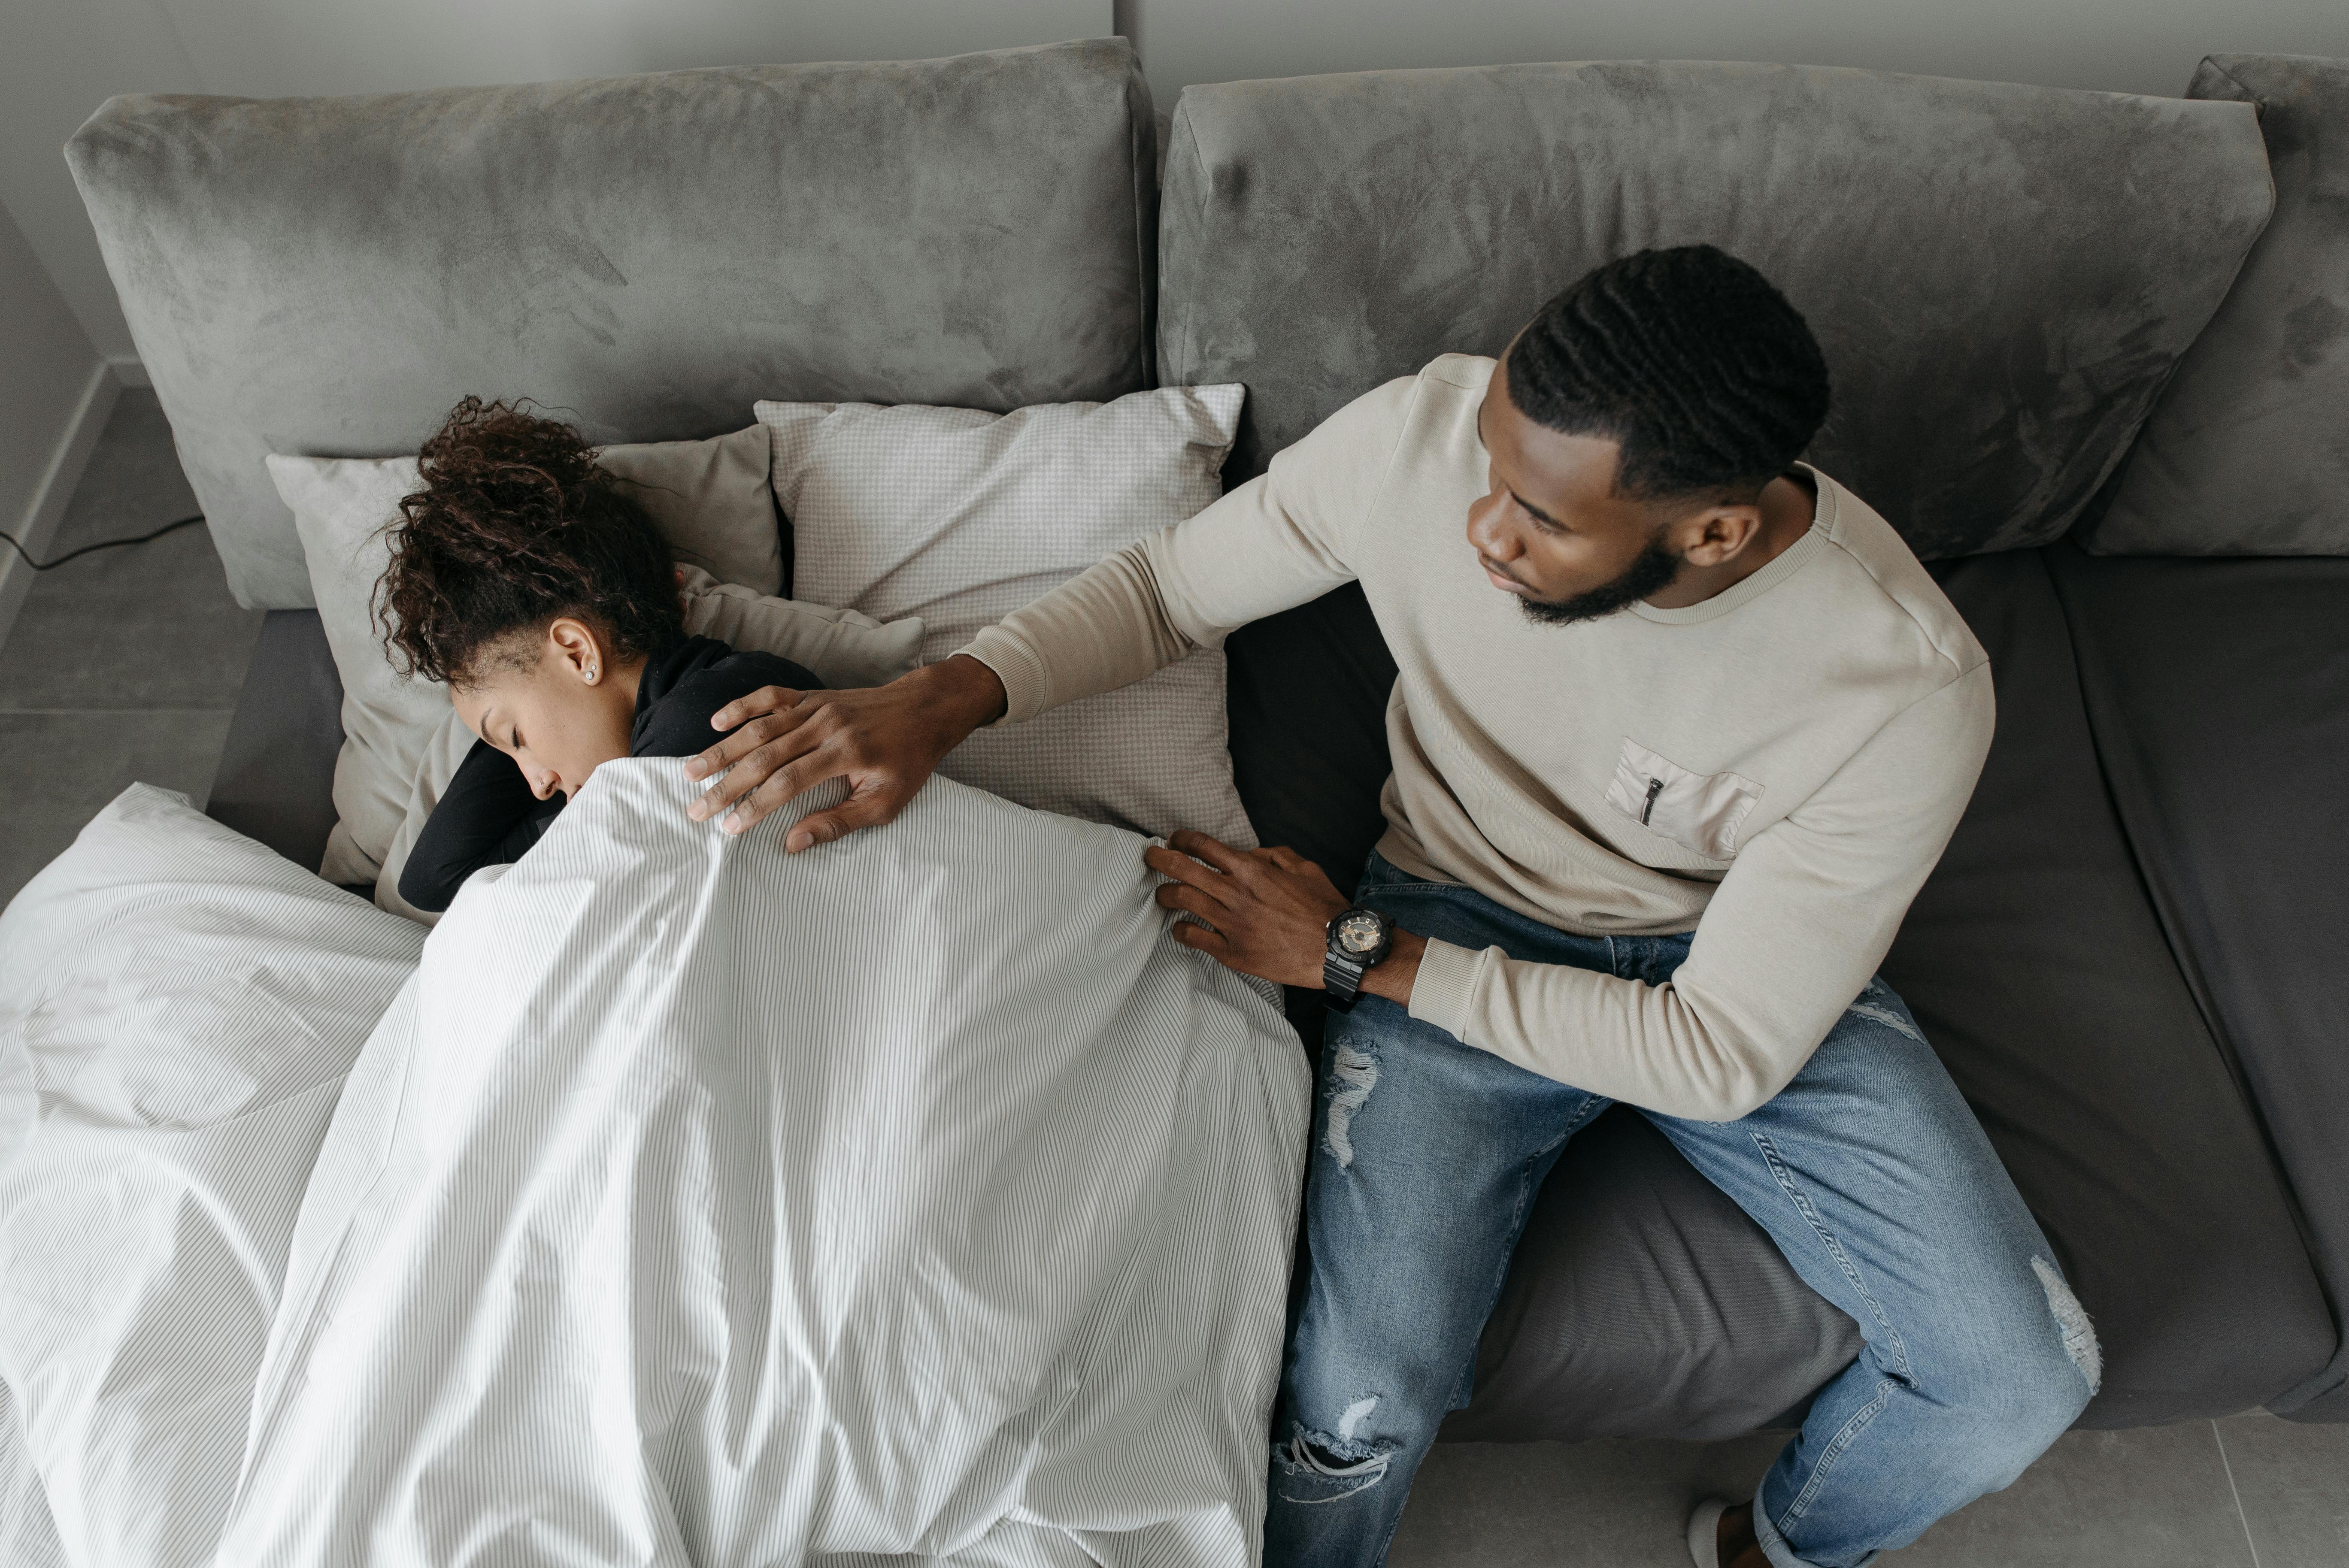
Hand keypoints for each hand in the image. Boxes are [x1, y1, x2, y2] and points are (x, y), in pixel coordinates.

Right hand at [682, 654, 1006, 849]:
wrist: (926, 709)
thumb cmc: (909, 761)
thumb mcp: (886, 802)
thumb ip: (839, 822)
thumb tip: (792, 843)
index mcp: (844, 754)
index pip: (786, 784)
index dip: (754, 807)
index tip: (728, 828)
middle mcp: (824, 727)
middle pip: (763, 756)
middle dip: (726, 785)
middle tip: (696, 809)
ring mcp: (816, 707)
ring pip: (758, 727)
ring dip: (722, 750)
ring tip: (691, 772)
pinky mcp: (813, 696)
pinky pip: (770, 697)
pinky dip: (741, 707)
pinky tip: (716, 723)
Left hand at [1142, 831, 1423, 1003]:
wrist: (1336, 950)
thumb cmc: (1323, 909)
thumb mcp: (1305, 869)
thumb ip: (1275, 855)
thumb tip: (1252, 854)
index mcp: (1252, 870)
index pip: (1203, 846)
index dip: (1182, 839)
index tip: (1174, 840)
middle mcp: (1236, 894)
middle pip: (1182, 869)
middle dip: (1159, 859)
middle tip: (1150, 856)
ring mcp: (1231, 924)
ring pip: (1181, 901)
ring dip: (1165, 894)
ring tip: (1161, 894)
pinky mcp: (1231, 952)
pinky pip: (1193, 937)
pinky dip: (1180, 930)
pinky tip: (1180, 927)